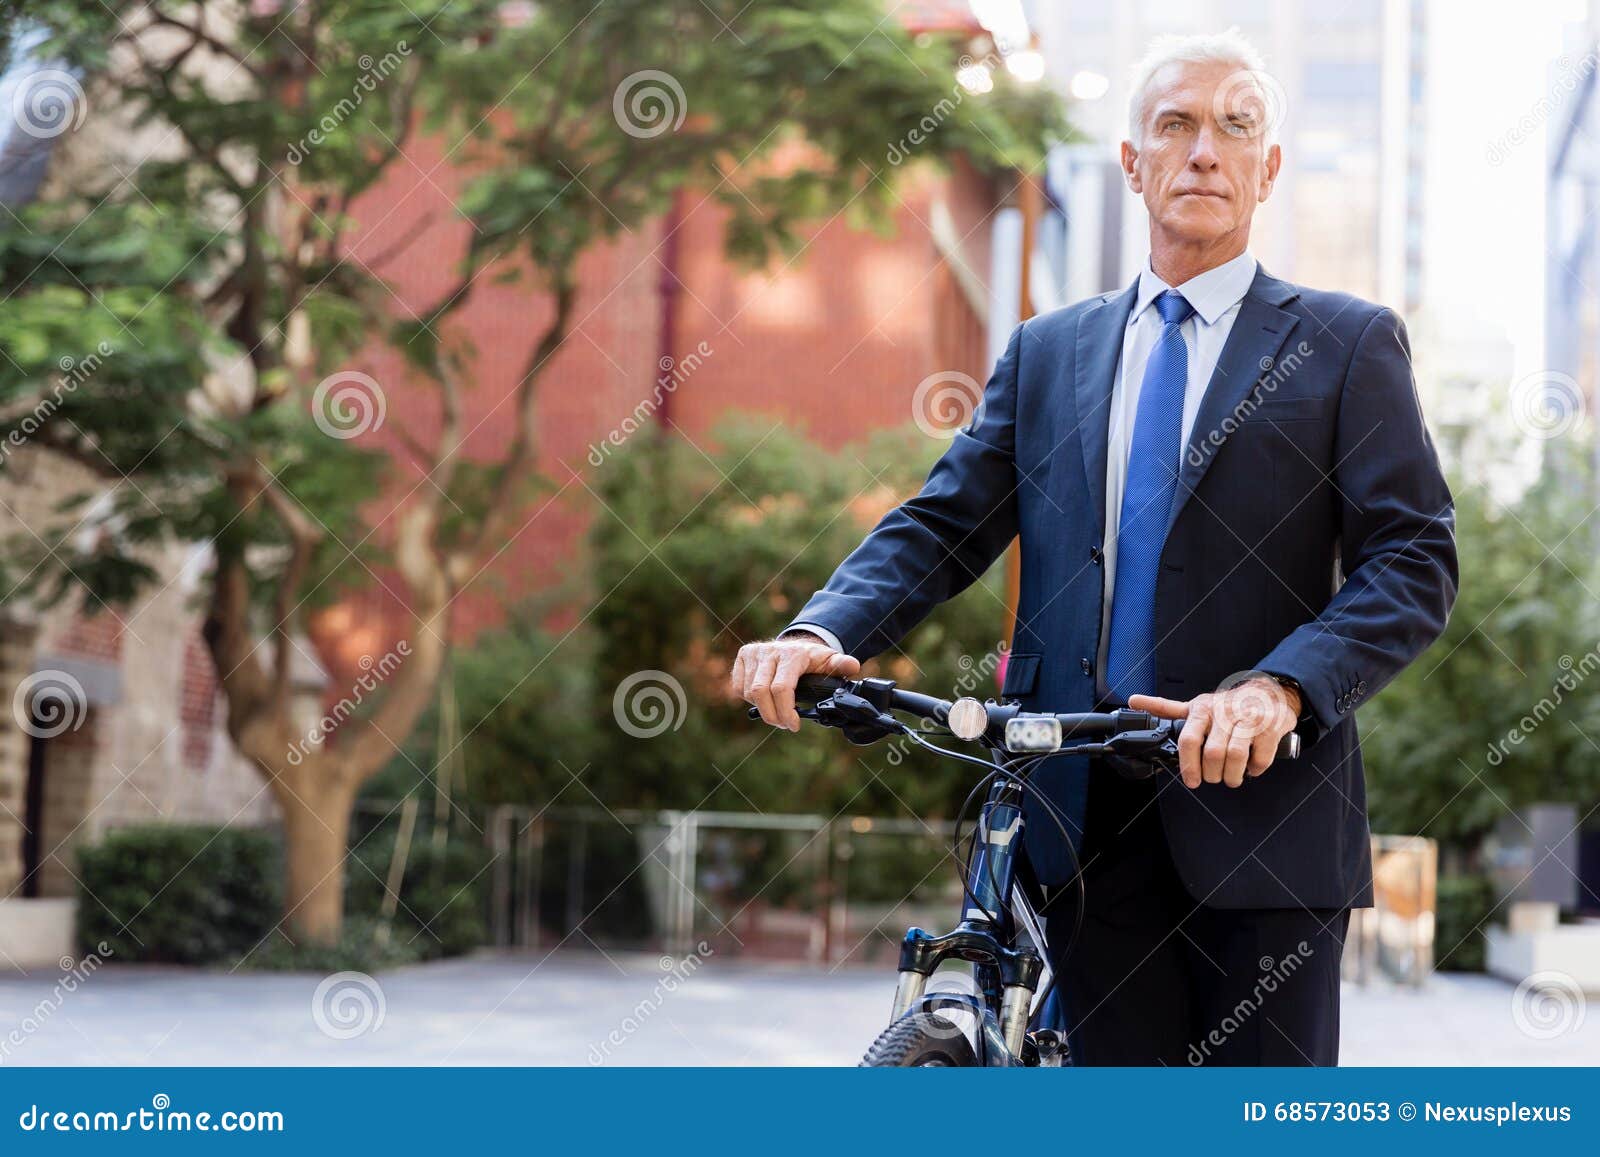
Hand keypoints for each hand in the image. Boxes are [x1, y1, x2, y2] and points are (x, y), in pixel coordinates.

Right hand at [731, 634, 861, 731]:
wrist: (796, 645)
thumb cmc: (813, 659)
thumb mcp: (830, 661)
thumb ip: (841, 665)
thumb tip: (853, 666)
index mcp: (792, 654)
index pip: (781, 687)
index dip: (785, 711)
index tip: (794, 725)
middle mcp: (769, 651)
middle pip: (761, 692)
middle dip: (772, 715)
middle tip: (784, 724)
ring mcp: (753, 653)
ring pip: (749, 692)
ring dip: (763, 709)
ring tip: (777, 713)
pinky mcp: (742, 657)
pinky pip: (739, 688)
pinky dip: (750, 700)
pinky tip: (764, 700)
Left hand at [1129, 677, 1300, 789]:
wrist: (1267, 693)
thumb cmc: (1227, 706)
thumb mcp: (1196, 705)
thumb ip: (1167, 708)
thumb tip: (1133, 702)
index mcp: (1202, 709)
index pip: (1189, 739)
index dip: (1188, 765)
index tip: (1191, 781)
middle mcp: (1224, 712)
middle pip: (1213, 754)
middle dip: (1212, 774)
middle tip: (1213, 778)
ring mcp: (1249, 719)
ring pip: (1235, 757)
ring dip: (1232, 776)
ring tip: (1231, 778)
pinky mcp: (1270, 728)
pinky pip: (1260, 758)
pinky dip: (1255, 770)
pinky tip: (1251, 768)